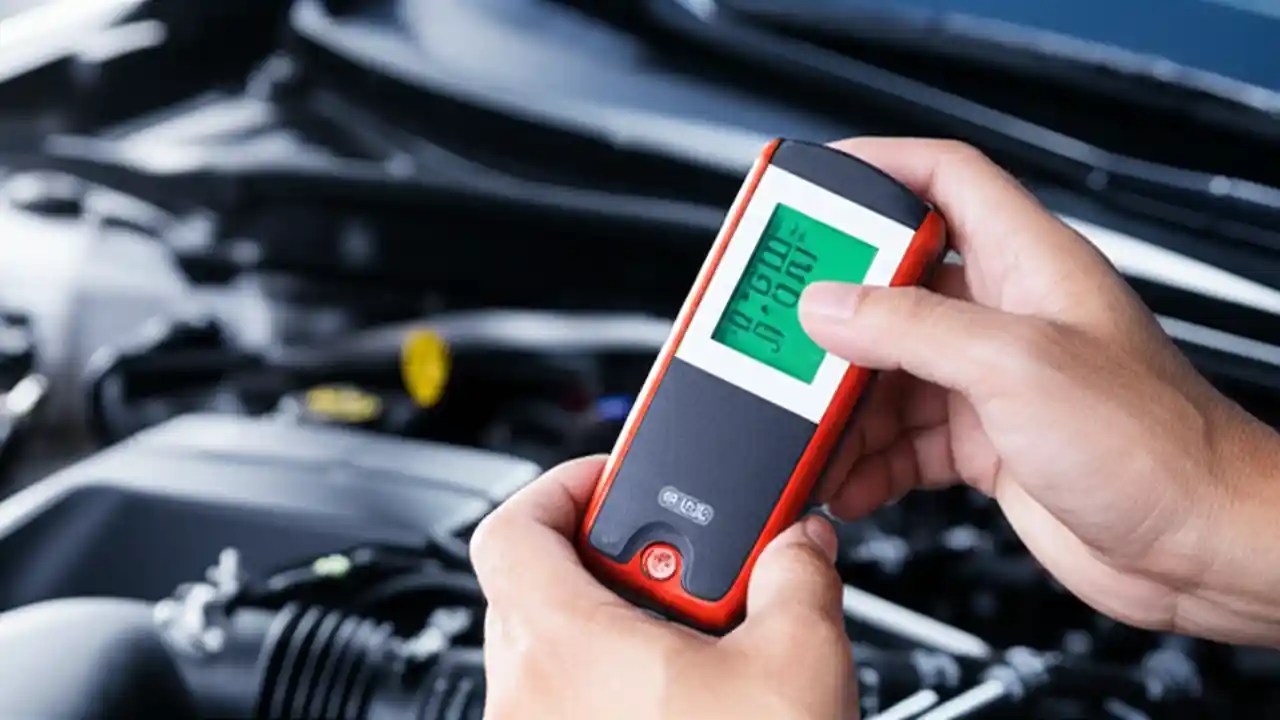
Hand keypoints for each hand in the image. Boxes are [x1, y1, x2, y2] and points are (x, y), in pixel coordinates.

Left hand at [471, 456, 855, 719]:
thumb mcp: (799, 664)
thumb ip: (796, 578)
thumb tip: (799, 546)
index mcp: (562, 642)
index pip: (510, 525)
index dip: (561, 486)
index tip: (616, 482)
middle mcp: (526, 694)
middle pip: (537, 584)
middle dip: (611, 562)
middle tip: (680, 571)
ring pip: (555, 652)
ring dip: (618, 629)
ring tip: (698, 644)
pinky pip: (565, 707)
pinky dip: (613, 688)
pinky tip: (688, 704)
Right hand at [801, 138, 1279, 645]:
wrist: (1200, 546)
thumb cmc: (1154, 446)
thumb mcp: (1016, 367)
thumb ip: (912, 330)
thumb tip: (827, 306)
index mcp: (1026, 264)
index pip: (943, 180)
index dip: (875, 168)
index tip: (811, 185)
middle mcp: (1004, 314)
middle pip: (892, 286)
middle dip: (831, 314)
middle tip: (778, 333)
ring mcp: (991, 381)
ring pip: (888, 371)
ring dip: (842, 404)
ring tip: (808, 430)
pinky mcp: (985, 442)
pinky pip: (902, 439)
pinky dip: (867, 460)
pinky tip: (848, 480)